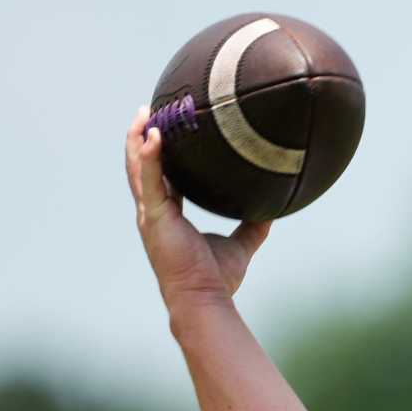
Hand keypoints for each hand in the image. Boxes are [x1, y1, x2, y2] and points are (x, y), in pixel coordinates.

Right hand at [124, 107, 269, 306]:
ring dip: (138, 138)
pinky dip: (149, 157)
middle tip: (148, 110)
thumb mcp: (241, 245)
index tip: (163, 130)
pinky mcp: (154, 218)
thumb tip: (273, 209)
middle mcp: (154, 211)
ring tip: (144, 113)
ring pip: (137, 168)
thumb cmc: (217, 279)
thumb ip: (253, 226)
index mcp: (168, 215)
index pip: (160, 177)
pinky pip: (149, 180)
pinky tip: (154, 135)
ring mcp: (150, 214)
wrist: (205, 300)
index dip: (158, 154)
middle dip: (141, 137)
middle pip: (141, 166)